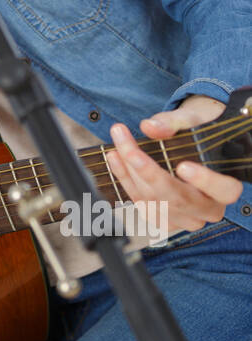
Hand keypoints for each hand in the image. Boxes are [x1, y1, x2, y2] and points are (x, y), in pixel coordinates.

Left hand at [105, 95, 242, 239]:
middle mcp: (209, 208)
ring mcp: (186, 219)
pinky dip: (125, 180)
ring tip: (116, 147)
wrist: (191, 146)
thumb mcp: (192, 120)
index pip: (225, 190)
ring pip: (156, 202)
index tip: (183, 166)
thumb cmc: (198, 132)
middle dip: (148, 171)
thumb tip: (150, 127)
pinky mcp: (165, 220)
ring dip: (131, 174)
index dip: (205, 181)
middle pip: (179, 198)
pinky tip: (115, 159)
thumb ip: (173, 123)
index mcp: (226, 186)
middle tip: (128, 148)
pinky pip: (142, 204)